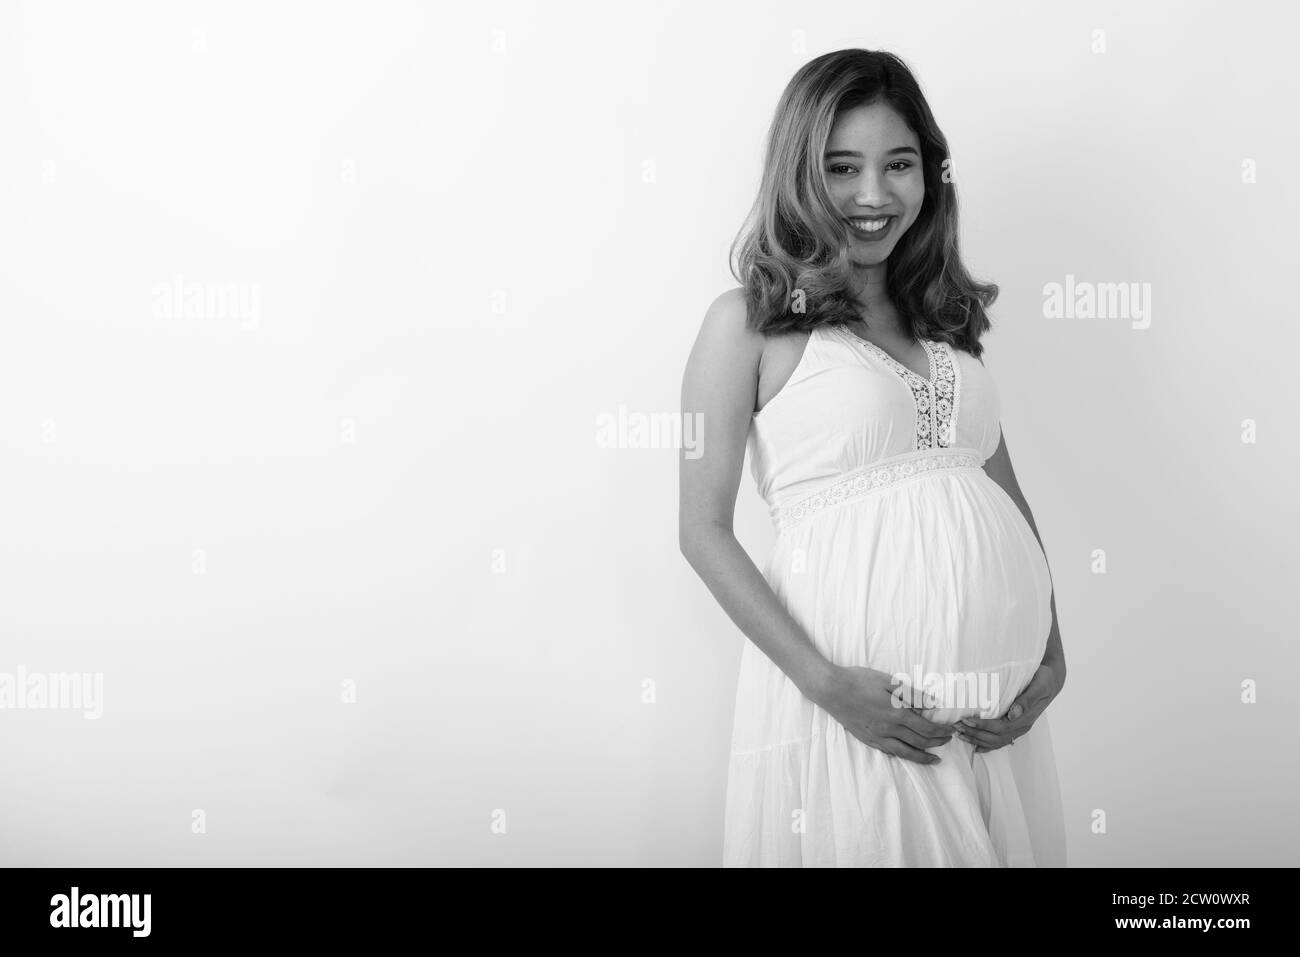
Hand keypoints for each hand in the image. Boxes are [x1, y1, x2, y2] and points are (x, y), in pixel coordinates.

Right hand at [812, 665, 958, 764]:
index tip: (950, 731)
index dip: (941, 731)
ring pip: (905, 751)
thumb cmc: (859, 680)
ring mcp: (877, 736)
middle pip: (919, 741)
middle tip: (948, 741)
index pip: (926, 728)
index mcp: (897, 713)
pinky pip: (888, 751)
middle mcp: (889, 728)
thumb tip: (933, 703)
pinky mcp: (866, 738)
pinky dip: (901, 755)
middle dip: (936, 743)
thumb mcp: (888, 681)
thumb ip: (911, 694)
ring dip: (922, 756)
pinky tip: (906, 755)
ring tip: (934, 760)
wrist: (831, 689)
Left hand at [955, 661, 1062, 753]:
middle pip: (995, 737)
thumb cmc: (1043, 680)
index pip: (1001, 728)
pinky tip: (975, 746)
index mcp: (1026, 718)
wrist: (1051, 680)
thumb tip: (1013, 714)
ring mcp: (1018, 728)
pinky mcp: (1014, 726)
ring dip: (977, 740)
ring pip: (996, 741)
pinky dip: (987, 745)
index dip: (982, 726)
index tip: (966, 720)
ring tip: (960, 735)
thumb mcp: (1038, 686)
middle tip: (956, 727)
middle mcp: (1021, 726)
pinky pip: (1000, 741)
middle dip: (974, 734)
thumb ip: (1026, 700)